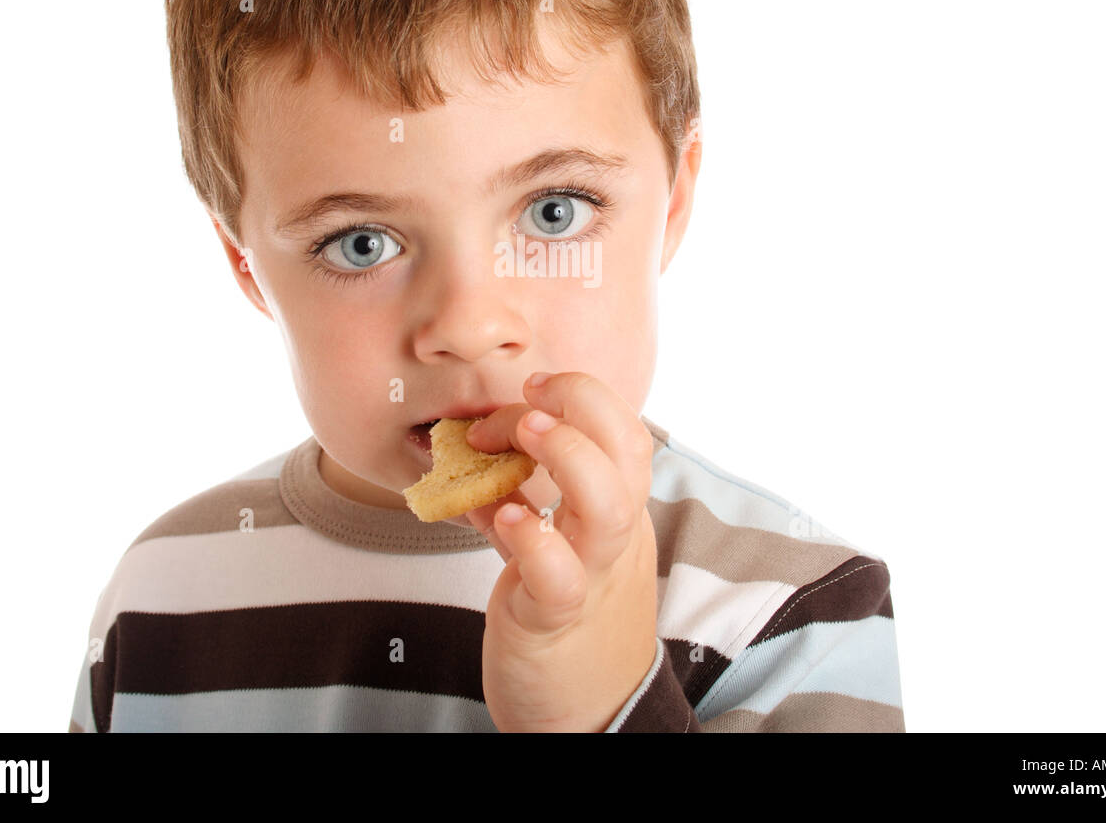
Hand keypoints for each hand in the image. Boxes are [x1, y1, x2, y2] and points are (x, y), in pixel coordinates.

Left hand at [463, 371, 658, 731]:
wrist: (588, 716)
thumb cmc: (568, 624)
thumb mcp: (555, 548)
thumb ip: (525, 501)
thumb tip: (476, 457)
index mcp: (619, 513)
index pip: (624, 432)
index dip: (584, 396)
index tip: (532, 389)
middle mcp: (616, 538)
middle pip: (628, 451)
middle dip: (581, 405)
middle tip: (527, 401)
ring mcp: (593, 577)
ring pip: (609, 506)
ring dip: (566, 455)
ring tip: (520, 435)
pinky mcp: (557, 620)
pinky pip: (559, 576)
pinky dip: (533, 538)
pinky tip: (503, 518)